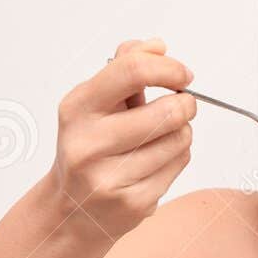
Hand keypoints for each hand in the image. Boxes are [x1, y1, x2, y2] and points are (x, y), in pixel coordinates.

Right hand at [48, 37, 196, 240]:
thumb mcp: (94, 103)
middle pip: (168, 111)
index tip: (182, 74)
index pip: (132, 71)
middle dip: (186, 103)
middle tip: (182, 104)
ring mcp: (110, 176)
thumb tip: (157, 46)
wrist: (71, 210)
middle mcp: (88, 143)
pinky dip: (178, 156)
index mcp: (77, 108)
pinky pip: (180, 164)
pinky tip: (156, 160)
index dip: (169, 68)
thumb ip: (124, 69)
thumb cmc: (88, 147)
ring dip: (182, 131)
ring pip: (180, 139)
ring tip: (161, 136)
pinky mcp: (133, 203)